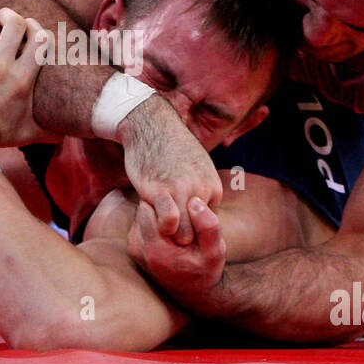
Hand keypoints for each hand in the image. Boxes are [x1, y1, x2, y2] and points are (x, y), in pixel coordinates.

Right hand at [118, 96, 222, 244]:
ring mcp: (183, 192)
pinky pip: (169, 223)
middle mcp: (203, 191)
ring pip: (184, 235)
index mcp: (213, 188)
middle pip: (197, 235)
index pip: (208, 227)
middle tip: (165, 232)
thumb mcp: (196, 169)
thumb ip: (200, 191)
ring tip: (157, 225)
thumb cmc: (169, 150)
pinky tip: (150, 214)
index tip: (177, 225)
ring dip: (169, 236)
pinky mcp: (162, 191)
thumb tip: (199, 216)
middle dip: (181, 238)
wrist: (151, 126)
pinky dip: (160, 227)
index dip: (191, 230)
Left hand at [128, 196, 227, 313]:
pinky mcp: (133, 247)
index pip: (152, 208)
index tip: (183, 203)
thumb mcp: (215, 250)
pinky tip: (171, 226)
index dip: (169, 201)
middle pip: (144, 208)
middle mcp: (139, 249)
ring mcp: (134, 249)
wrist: (193, 291)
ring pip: (141, 213)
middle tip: (180, 207)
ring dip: (158, 212)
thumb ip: (208, 226)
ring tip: (178, 218)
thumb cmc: (206, 268)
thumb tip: (193, 200)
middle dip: (161, 205)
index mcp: (156, 250)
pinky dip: (154, 220)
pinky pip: (140, 222)